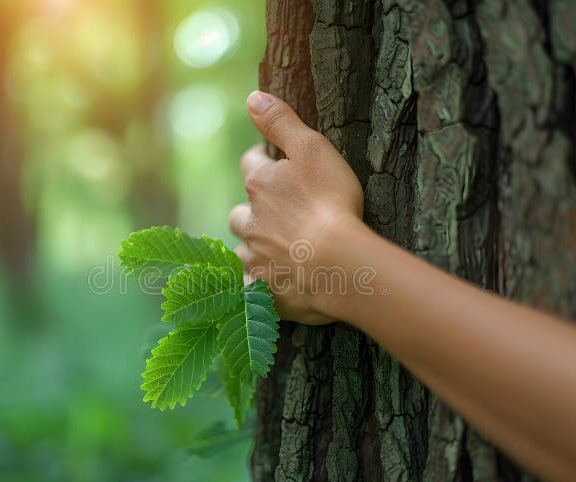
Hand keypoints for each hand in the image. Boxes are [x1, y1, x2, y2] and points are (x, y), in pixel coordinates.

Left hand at [229, 91, 363, 323]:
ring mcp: (255, 257)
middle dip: (251, 209)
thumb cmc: (330, 201)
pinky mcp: (262, 289)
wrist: (336, 261)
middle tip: (270, 211)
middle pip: (240, 212)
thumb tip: (252, 98)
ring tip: (269, 247)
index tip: (268, 159)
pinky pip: (249, 285)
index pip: (251, 165)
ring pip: (242, 248)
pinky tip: (264, 283)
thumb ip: (281, 122)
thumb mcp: (312, 148)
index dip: (259, 159)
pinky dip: (254, 282)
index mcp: (261, 185)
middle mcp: (251, 220)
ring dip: (252, 245)